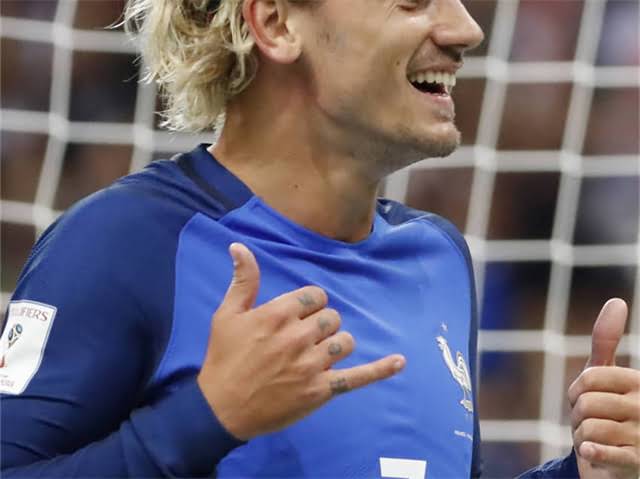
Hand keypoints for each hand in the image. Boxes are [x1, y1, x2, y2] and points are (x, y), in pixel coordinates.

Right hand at [197, 242, 405, 440]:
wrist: (222, 409)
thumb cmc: (223, 359)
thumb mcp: (227, 315)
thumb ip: (242, 280)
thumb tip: (240, 246)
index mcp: (277, 315)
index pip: (315, 296)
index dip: (310, 304)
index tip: (300, 314)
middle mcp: (298, 337)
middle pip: (331, 317)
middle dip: (321, 323)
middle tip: (302, 337)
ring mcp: (312, 365)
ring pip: (344, 342)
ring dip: (336, 344)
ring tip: (318, 353)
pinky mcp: (321, 390)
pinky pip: (358, 377)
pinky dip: (380, 369)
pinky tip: (399, 361)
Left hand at [568, 298, 639, 478]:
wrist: (621, 461)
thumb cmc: (612, 409)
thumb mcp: (608, 373)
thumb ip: (606, 339)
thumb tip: (617, 301)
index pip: (589, 379)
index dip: (577, 391)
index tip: (588, 399)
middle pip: (585, 404)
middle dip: (578, 416)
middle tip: (593, 423)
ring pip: (587, 428)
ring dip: (582, 436)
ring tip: (598, 440)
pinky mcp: (637, 462)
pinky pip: (601, 451)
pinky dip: (591, 452)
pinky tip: (591, 451)